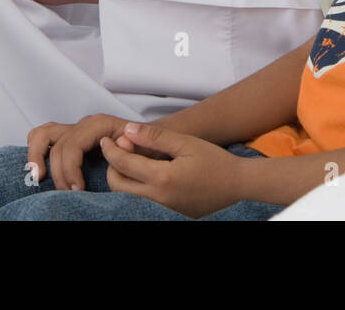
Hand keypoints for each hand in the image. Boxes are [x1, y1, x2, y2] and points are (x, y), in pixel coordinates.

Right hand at [27, 114, 164, 190]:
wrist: (149, 138)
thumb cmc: (146, 144)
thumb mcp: (145, 145)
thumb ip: (134, 145)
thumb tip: (119, 143)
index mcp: (100, 124)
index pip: (73, 145)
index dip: (71, 169)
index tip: (78, 189)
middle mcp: (84, 124)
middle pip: (59, 146)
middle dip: (60, 173)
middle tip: (69, 193)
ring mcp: (75, 129)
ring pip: (44, 135)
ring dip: (37, 158)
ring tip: (39, 179)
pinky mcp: (69, 136)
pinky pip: (44, 136)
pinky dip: (36, 150)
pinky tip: (37, 170)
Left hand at [100, 122, 254, 217]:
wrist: (238, 185)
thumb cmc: (215, 161)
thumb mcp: (186, 143)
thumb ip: (155, 137)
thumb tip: (127, 130)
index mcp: (162, 178)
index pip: (123, 164)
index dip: (111, 150)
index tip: (106, 140)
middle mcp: (158, 198)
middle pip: (117, 185)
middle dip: (112, 166)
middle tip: (119, 150)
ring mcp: (162, 209)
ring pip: (126, 197)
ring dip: (122, 178)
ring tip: (131, 161)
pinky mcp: (167, 214)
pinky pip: (141, 202)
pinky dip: (135, 189)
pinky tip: (144, 175)